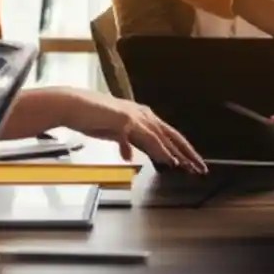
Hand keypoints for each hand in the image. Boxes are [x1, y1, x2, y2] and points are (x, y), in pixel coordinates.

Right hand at [16, 88, 206, 173]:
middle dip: (188, 153)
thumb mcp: (113, 133)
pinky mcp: (125, 122)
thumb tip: (130, 154)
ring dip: (178, 153)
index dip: (182, 149)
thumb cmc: (91, 117)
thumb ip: (124, 141)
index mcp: (142, 115)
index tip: (193, 163)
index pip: (168, 134)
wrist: (72, 106)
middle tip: (201, 168)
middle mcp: (143, 114)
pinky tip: (169, 160)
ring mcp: (135, 117)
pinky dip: (160, 150)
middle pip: (172, 135)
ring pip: (163, 138)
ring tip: (189, 168)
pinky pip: (147, 139)